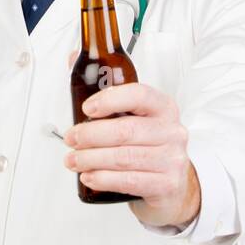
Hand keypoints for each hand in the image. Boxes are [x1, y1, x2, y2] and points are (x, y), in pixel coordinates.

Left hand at [63, 49, 200, 229]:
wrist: (174, 184)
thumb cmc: (149, 146)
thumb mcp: (135, 118)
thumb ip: (107, 93)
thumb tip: (73, 60)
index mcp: (163, 108)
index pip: (140, 95)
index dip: (111, 99)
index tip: (87, 107)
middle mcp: (171, 131)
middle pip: (126, 130)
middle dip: (91, 135)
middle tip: (71, 139)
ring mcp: (171, 159)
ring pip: (124, 157)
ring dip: (91, 159)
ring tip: (74, 160)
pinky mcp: (166, 184)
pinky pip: (130, 180)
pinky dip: (104, 179)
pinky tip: (90, 176)